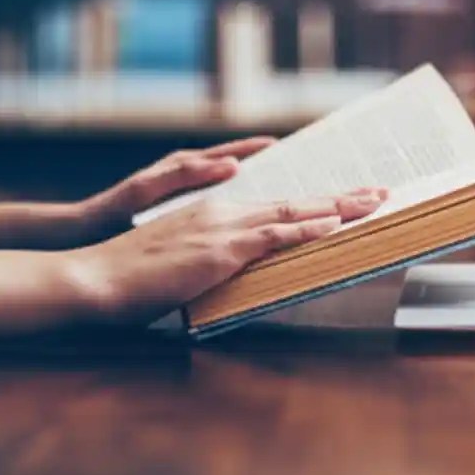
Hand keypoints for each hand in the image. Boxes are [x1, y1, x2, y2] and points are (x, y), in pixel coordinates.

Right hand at [65, 188, 387, 323]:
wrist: (94, 278)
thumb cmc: (129, 281)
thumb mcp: (181, 268)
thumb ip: (215, 267)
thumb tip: (242, 278)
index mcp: (214, 216)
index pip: (276, 206)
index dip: (315, 204)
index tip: (348, 202)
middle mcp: (223, 212)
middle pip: (295, 201)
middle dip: (341, 198)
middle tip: (380, 192)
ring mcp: (222, 227)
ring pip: (293, 211)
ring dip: (338, 207)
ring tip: (375, 202)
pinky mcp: (220, 248)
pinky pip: (274, 235)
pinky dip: (307, 227)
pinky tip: (335, 223)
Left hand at [79, 136, 276, 241]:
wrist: (83, 231)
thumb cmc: (112, 212)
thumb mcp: (145, 190)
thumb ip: (186, 174)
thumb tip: (233, 165)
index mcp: (184, 166)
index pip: (232, 153)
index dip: (260, 150)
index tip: (287, 147)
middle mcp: (188, 172)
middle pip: (238, 163)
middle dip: (268, 164)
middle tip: (298, 167)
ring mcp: (186, 192)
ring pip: (232, 187)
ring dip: (258, 187)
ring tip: (287, 191)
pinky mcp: (182, 212)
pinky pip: (220, 204)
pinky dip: (239, 205)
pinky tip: (254, 218)